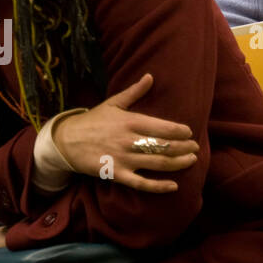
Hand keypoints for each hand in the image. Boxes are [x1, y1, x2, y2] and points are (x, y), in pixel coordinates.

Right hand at [54, 74, 197, 193]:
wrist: (66, 140)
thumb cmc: (92, 121)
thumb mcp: (113, 103)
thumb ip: (134, 92)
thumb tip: (150, 76)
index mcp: (130, 121)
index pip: (163, 127)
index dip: (180, 131)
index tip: (189, 133)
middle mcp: (129, 140)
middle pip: (164, 146)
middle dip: (184, 148)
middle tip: (195, 148)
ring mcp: (124, 158)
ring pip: (158, 163)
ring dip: (178, 163)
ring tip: (191, 161)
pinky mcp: (116, 174)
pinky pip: (141, 183)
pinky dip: (158, 186)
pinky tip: (173, 186)